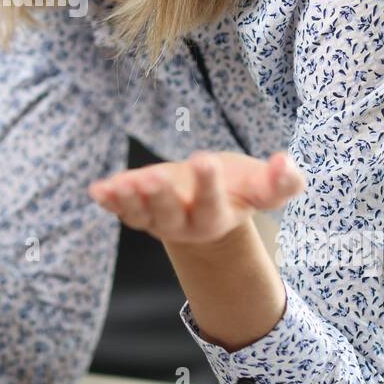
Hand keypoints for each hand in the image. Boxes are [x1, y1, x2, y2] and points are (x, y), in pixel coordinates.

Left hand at [88, 150, 304, 244]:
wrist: (207, 198)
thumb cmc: (238, 188)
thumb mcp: (262, 185)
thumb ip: (282, 182)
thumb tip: (286, 162)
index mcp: (216, 218)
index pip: (212, 205)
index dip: (209, 185)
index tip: (206, 158)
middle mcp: (183, 224)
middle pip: (170, 216)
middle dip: (161, 197)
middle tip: (155, 177)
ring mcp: (156, 219)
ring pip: (139, 214)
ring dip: (129, 199)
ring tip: (121, 184)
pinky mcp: (136, 210)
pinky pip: (120, 209)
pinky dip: (108, 200)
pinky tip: (97, 189)